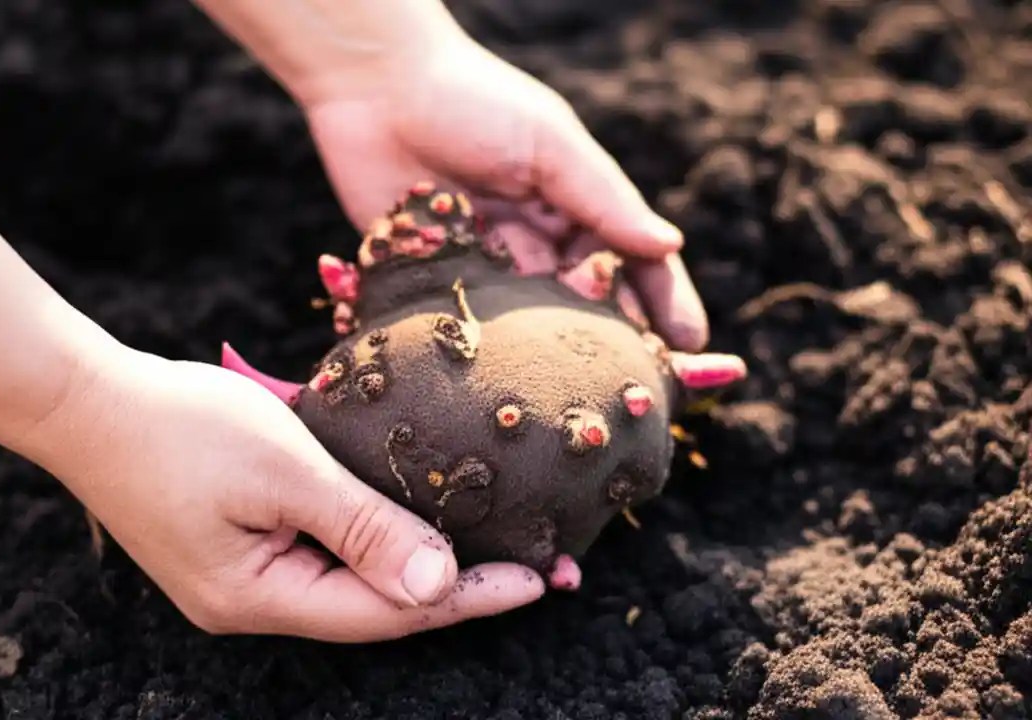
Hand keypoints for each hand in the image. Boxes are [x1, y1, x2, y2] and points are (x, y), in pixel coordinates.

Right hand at [28, 345, 545, 642]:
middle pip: (372, 606)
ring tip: (490, 544)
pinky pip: (322, 552)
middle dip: (453, 586)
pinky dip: (373, 536)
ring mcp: (240, 574)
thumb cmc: (180, 425)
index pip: (386, 612)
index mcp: (259, 597)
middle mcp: (251, 601)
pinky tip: (413, 516)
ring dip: (416, 560)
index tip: (540, 579)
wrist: (84, 397)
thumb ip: (364, 527)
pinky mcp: (237, 541)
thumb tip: (439, 586)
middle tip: (533, 564)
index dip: (467, 597)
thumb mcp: (285, 469)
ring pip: (350, 580)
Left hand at [304, 36, 708, 350]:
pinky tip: (502, 386)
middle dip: (615, 346)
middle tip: (640, 390)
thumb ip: (603, 198)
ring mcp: (484, 264)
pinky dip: (483, 352)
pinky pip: (463, 323)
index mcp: (572, 206)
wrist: (373, 88)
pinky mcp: (431, 280)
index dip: (663, 302)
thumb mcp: (549, 144)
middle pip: (585, 305)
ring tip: (579, 401)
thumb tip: (668, 245)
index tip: (691, 347)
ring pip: (528, 326)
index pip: (631, 262)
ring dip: (552, 360)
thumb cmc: (472, 101)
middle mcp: (533, 242)